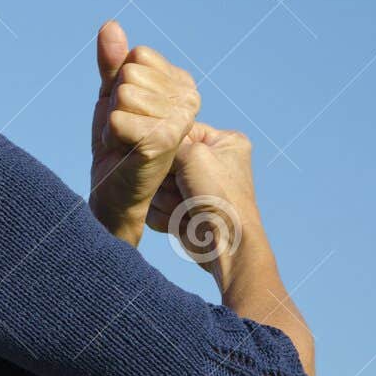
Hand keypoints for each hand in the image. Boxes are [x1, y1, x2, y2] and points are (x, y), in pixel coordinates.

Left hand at [88, 20, 200, 241]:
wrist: (114, 189)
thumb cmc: (116, 142)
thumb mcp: (111, 96)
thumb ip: (112, 61)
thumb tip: (110, 25)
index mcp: (182, 84)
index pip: (137, 55)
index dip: (120, 82)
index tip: (129, 110)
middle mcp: (189, 99)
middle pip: (129, 73)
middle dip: (115, 102)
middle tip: (125, 129)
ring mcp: (180, 119)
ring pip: (123, 94)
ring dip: (113, 120)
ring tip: (126, 141)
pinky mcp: (164, 140)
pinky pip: (117, 118)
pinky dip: (110, 136)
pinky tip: (124, 151)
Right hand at [146, 121, 262, 274]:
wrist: (225, 244)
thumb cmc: (219, 196)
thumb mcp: (193, 155)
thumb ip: (168, 144)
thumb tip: (150, 149)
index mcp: (225, 143)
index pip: (182, 131)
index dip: (171, 147)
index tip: (173, 161)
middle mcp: (211, 163)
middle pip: (165, 161)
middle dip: (167, 179)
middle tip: (182, 189)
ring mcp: (195, 188)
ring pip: (157, 186)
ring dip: (165, 199)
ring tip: (185, 208)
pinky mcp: (182, 210)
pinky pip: (155, 206)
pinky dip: (164, 215)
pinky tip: (182, 221)